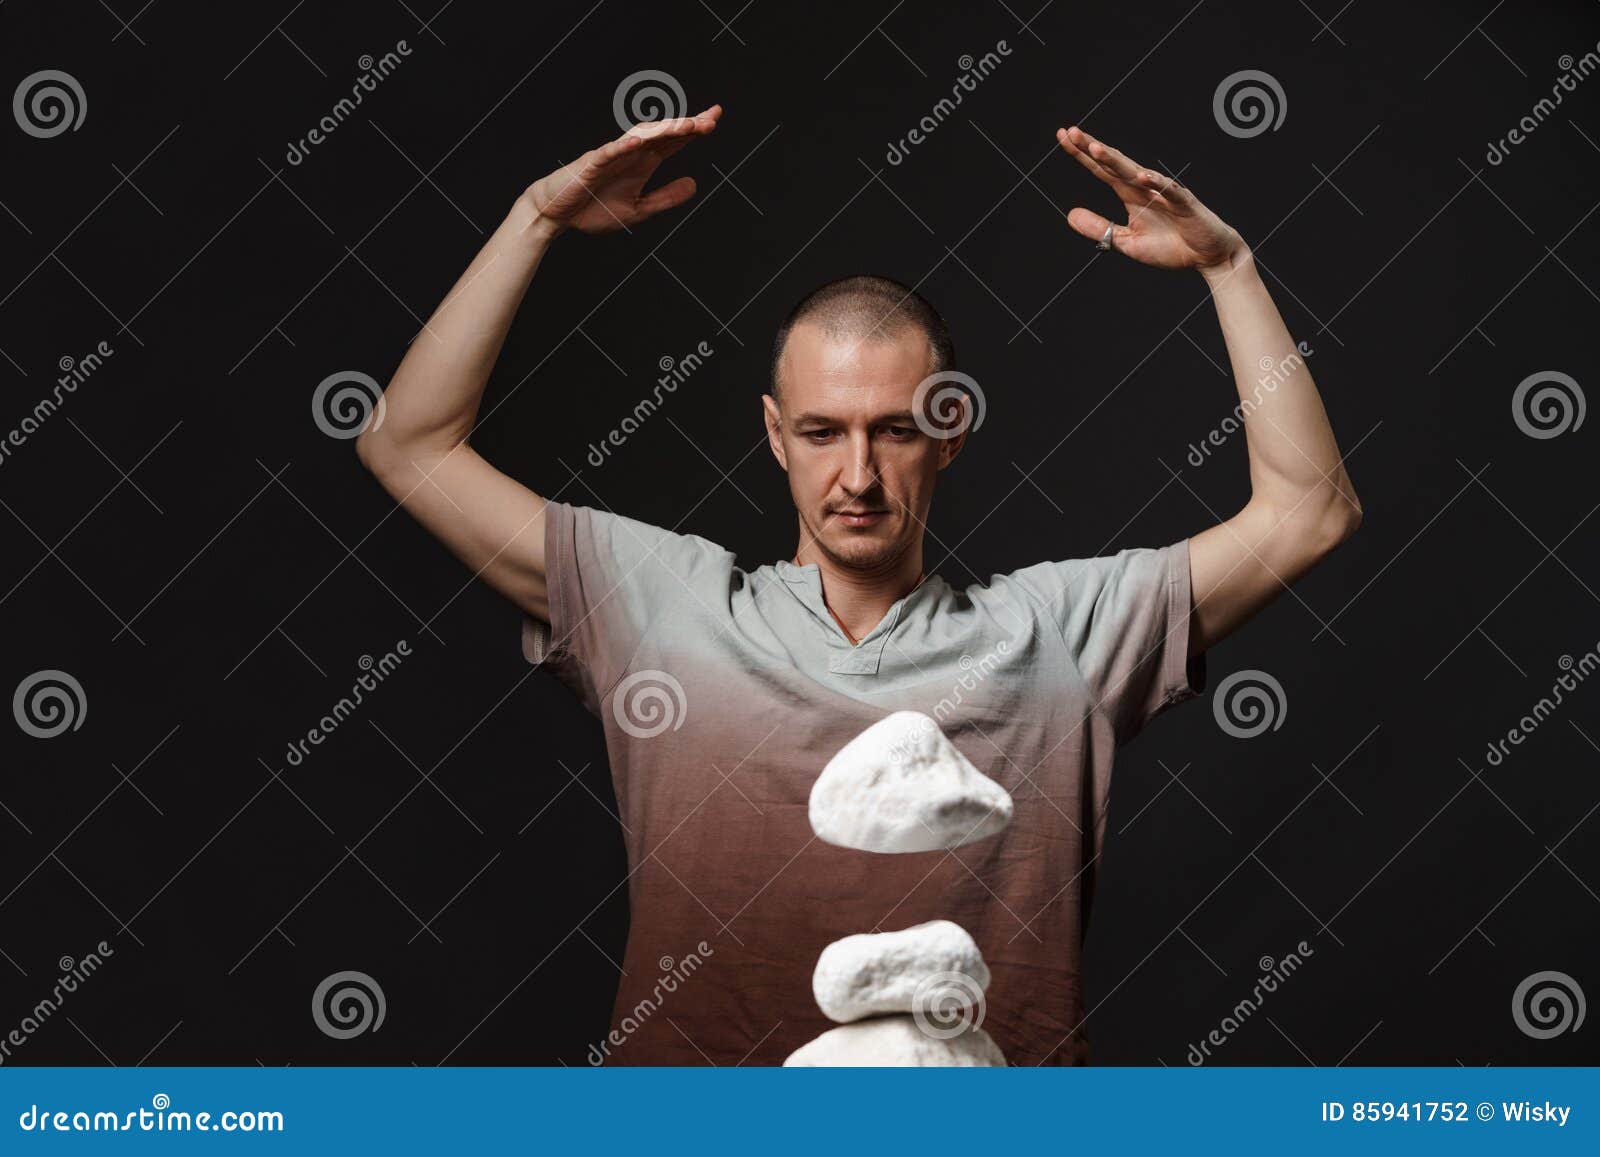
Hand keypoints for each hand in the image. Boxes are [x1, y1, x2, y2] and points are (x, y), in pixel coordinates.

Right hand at [524, 105, 721, 234]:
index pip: (673, 142)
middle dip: (685, 126)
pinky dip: (621, 147)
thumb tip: (694, 184)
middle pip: (662, 134)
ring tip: (684, 126)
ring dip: (662, 130)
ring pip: (639, 137)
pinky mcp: (590, 165)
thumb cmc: (594, 208)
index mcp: (642, 162)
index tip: (715, 119)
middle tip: (710, 120)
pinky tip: (637, 143)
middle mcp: (630, 153)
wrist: (557, 214)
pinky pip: (607, 153)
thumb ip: (665, 198)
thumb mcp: (638, 209)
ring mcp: (610, 156)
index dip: (693, 130)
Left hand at [1055, 125, 1243, 273]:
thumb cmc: (1171, 246)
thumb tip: (1070, 215)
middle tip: (1070, 132)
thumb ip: (1100, 228)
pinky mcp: (1184, 203)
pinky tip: (1141, 176)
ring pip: (1136, 172)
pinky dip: (1156, 183)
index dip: (1082, 154)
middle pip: (1114, 163)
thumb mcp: (1127, 241)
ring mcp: (1164, 192)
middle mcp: (1145, 187)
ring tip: (1095, 148)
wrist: (1206, 255)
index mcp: (1130, 194)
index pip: (1102, 170)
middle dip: (1093, 148)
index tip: (1062, 136)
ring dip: (1115, 160)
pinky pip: (1169, 190)